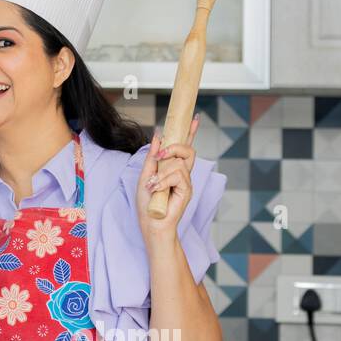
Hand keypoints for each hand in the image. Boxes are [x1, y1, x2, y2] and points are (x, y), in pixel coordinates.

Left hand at [136, 114, 200, 242]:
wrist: (151, 222)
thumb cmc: (147, 202)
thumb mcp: (145, 174)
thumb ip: (152, 157)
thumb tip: (158, 136)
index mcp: (173, 168)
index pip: (184, 147)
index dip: (190, 133)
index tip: (194, 118)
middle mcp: (182, 173)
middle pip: (187, 150)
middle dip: (174, 147)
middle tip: (160, 156)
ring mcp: (186, 182)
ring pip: (178, 163)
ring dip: (161, 173)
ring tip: (152, 185)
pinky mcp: (187, 190)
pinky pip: (177, 176)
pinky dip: (163, 181)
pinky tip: (156, 189)